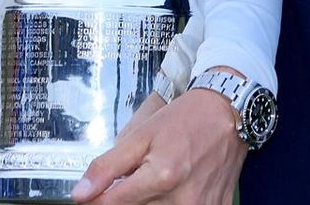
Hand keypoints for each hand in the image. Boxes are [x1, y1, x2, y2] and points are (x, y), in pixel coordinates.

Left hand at [72, 86, 246, 204]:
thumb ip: (107, 167)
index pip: (113, 204)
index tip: (93, 194)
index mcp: (162, 177)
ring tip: (157, 179)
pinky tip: (175, 187)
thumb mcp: (140, 135)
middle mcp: (183, 200)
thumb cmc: (185, 120)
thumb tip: (80, 194)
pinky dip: (170, 202)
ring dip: (149, 200)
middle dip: (128, 197)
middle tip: (138, 175)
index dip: (98, 198)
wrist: (228, 113)